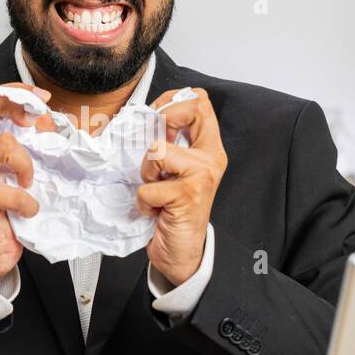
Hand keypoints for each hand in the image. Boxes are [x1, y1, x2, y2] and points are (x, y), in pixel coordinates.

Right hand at [0, 83, 53, 282]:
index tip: (40, 100)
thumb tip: (50, 122)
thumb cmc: (4, 209)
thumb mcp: (13, 171)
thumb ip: (24, 145)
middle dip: (12, 104)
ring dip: (27, 163)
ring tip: (29, 183)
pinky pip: (12, 189)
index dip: (11, 92)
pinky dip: (28, 201)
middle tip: (34, 124)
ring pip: (3, 143)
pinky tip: (28, 210)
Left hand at [138, 88, 226, 286]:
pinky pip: (147, 187)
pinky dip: (143, 201)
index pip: (199, 101)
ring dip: (146, 172)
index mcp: (209, 148)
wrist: (183, 253)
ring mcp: (200, 176)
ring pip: (157, 150)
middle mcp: (210, 158)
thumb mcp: (176, 172)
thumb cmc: (175, 211)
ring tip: (156, 189)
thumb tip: (144, 119)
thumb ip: (169, 145)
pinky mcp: (186, 196)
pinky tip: (156, 210)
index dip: (171, 101)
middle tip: (156, 151)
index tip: (155, 116)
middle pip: (189, 109)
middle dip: (161, 121)